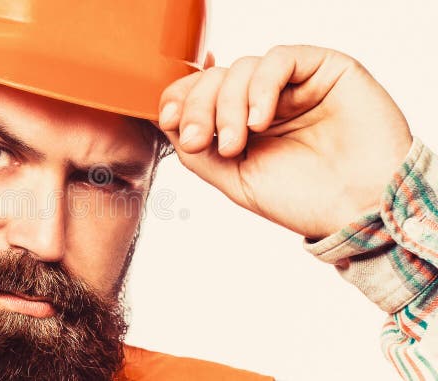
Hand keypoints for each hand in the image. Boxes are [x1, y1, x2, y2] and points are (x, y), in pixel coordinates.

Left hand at [157, 45, 412, 238]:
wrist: (359, 211)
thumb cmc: (305, 200)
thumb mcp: (234, 180)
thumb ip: (197, 151)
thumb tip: (165, 119)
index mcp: (242, 123)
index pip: (199, 94)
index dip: (178, 99)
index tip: (168, 120)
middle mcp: (265, 100)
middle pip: (214, 79)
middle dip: (197, 108)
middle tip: (198, 140)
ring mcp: (293, 84)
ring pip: (241, 68)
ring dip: (228, 104)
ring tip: (236, 141)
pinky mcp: (323, 69)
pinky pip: (278, 59)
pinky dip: (260, 86)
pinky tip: (260, 120)